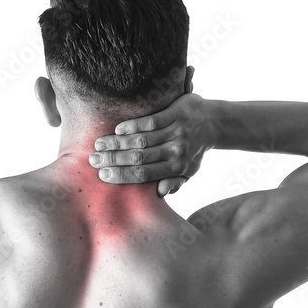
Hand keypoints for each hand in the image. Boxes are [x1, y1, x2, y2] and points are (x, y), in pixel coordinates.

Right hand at [91, 92, 216, 196]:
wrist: (214, 123)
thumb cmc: (195, 151)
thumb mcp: (188, 173)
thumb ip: (173, 183)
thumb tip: (157, 194)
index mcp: (177, 169)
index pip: (144, 175)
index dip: (121, 176)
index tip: (102, 175)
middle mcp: (176, 152)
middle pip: (139, 158)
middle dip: (113, 160)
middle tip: (93, 160)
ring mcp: (176, 132)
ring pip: (141, 140)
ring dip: (117, 143)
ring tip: (99, 145)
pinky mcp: (176, 114)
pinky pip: (150, 121)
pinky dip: (132, 126)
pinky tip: (118, 129)